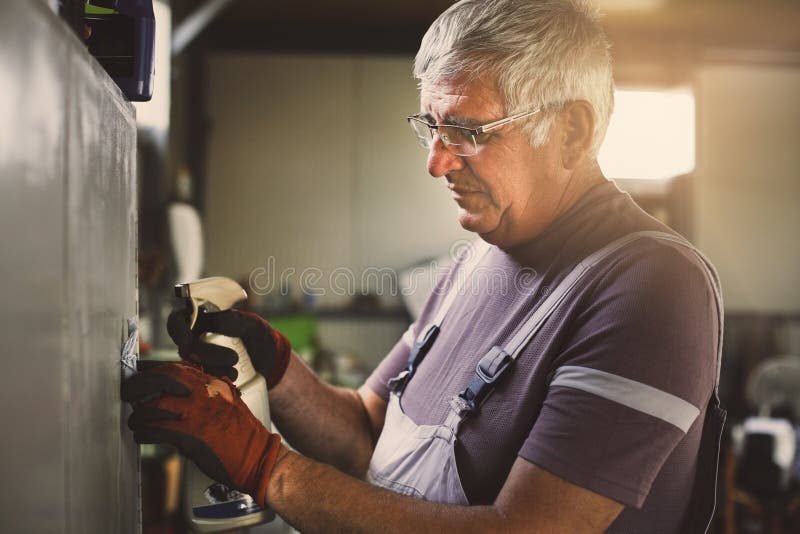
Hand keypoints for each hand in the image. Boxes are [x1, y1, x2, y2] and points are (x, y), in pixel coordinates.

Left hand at [121, 362, 282, 504]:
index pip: (176, 367)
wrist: (260, 456)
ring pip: (156, 404)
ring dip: (138, 415)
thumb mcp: (227, 403)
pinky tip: (142, 436)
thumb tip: (173, 397)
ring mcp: (199, 412)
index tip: (140, 377)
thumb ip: (205, 395)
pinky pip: (158, 429)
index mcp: (214, 383)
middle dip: (139, 384)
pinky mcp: (193, 434)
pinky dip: (144, 433)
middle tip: (127, 393)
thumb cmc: (242, 435)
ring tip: (134, 421)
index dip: (153, 371)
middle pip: (163, 378)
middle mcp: (206, 392)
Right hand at [167, 308, 290, 386]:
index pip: (177, 321)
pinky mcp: (207, 375)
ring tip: (236, 372)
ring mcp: (199, 359)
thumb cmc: (257, 333)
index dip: (177, 330)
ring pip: (193, 367)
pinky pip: (203, 381)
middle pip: (186, 348)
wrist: (268, 357)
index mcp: (200, 320)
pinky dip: (216, 382)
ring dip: (213, 370)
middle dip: (207, 354)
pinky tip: (231, 381)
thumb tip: (218, 321)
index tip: (186, 340)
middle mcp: (194, 340)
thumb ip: (237, 320)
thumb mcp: (252, 323)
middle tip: (233, 358)